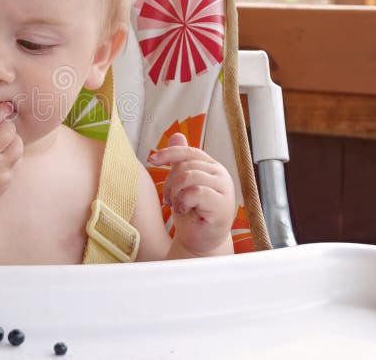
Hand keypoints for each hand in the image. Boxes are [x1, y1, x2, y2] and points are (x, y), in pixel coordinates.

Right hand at [0, 102, 23, 220]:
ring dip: (13, 139)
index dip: (0, 110)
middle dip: (6, 125)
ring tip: (4, 142)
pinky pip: (17, 160)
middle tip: (1, 127)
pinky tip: (3, 156)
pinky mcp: (4, 181)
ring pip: (17, 144)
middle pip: (8, 129)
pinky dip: (13, 154)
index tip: (4, 107)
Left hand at [149, 133, 234, 255]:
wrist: (199, 240)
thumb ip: (180, 161)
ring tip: (177, 205)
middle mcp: (221, 174)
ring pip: (189, 176)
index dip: (169, 153)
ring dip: (176, 193)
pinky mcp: (222, 205)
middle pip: (186, 165)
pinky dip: (183, 201)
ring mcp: (224, 189)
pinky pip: (195, 192)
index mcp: (211, 167)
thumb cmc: (191, 212)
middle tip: (169, 200)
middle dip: (170, 183)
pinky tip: (184, 210)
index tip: (152, 159)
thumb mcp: (181, 183)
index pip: (189, 152)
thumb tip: (177, 135)